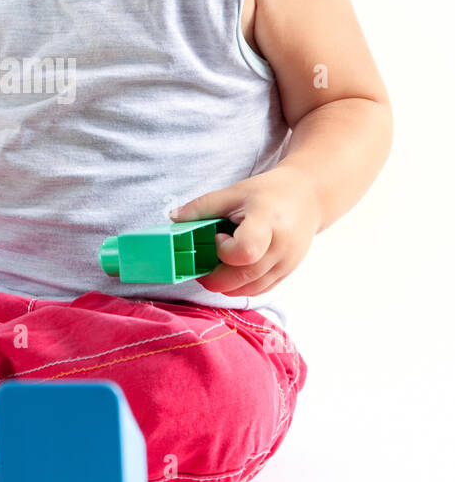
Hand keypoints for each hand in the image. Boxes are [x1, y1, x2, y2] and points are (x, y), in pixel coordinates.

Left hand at [169, 165, 320, 297]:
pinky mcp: (287, 273)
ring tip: (217, 266)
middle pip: (244, 277)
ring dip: (226, 285)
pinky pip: (259, 289)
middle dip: (215, 277)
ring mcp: (287, 263)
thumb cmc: (269, 192)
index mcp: (268, 221)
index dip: (224, 251)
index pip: (245, 252)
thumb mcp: (234, 192)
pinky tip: (232, 270)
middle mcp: (281, 247)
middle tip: (202, 265)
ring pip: (250, 289)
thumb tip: (172, 218)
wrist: (308, 197)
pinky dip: (241, 286)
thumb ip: (202, 207)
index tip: (217, 237)